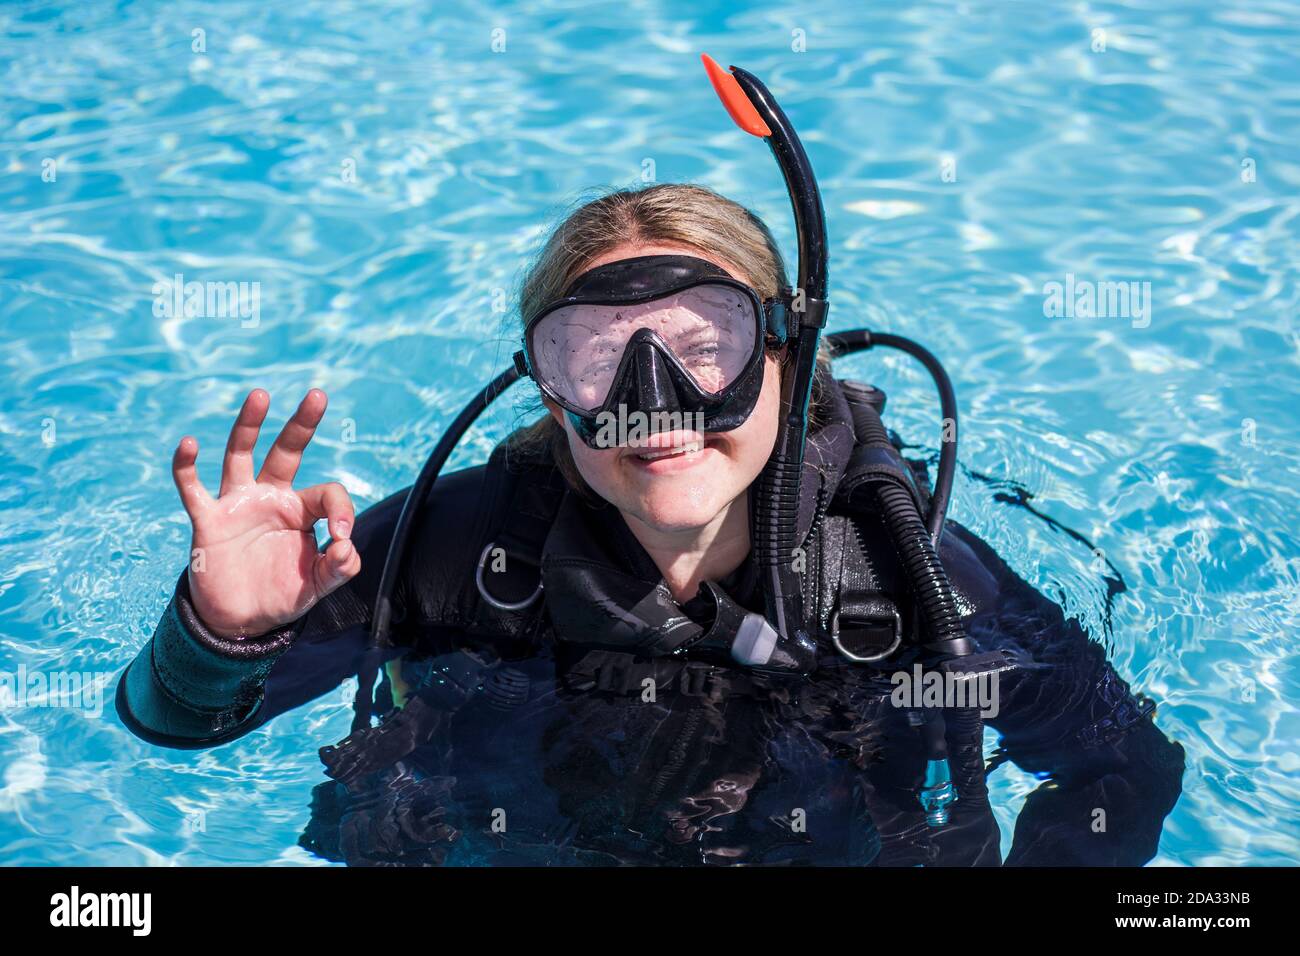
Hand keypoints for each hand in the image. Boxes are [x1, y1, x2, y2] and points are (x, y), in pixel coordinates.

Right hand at [172, 388, 359, 637]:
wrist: (240, 620)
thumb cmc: (282, 594)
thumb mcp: (318, 586)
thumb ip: (339, 568)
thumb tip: (347, 548)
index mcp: (302, 510)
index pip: (328, 493)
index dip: (341, 511)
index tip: (340, 539)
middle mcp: (271, 497)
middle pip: (287, 451)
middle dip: (302, 424)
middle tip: (318, 395)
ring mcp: (237, 504)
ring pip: (240, 454)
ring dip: (248, 425)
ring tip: (261, 395)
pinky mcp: (208, 519)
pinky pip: (192, 488)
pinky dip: (186, 466)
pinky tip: (188, 444)